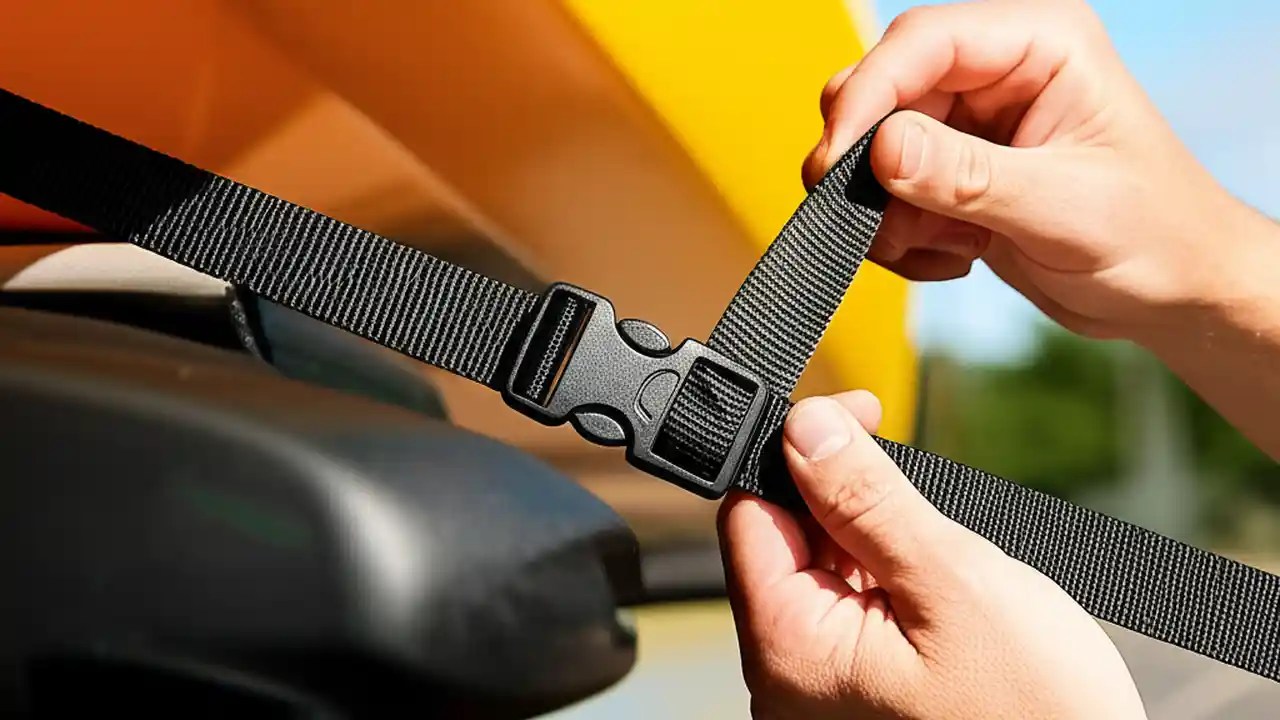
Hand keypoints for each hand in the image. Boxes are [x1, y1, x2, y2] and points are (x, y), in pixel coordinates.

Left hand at [719, 392, 1147, 718]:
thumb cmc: (1037, 716)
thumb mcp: (953, 583)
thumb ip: (866, 499)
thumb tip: (805, 428)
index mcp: (790, 653)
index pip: (749, 516)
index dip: (795, 452)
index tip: (851, 415)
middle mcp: (788, 680)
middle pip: (783, 541)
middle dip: (842, 497)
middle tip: (909, 485)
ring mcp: (820, 691)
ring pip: (820, 571)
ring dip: (871, 540)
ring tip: (942, 561)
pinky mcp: (855, 693)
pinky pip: (849, 610)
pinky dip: (886, 579)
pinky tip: (936, 588)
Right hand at [804, 0, 1263, 343]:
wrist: (1174, 292)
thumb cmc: (1155, 235)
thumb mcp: (1062, 207)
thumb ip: (968, 176)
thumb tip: (882, 150)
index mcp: (1041, 46)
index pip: (924, 42)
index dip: (870, 95)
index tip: (837, 160)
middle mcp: (998, 74)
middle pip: (884, 89)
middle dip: (864, 161)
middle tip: (868, 220)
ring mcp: (972, 125)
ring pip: (874, 149)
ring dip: (884, 211)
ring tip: (939, 250)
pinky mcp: (954, 174)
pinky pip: (886, 195)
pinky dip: (900, 237)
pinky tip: (953, 259)